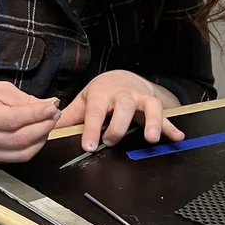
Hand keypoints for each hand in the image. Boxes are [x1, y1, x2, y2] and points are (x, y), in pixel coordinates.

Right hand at [0, 80, 60, 163]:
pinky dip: (32, 147)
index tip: (52, 108)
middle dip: (44, 127)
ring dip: (41, 138)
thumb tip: (48, 106)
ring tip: (46, 124)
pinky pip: (17, 158)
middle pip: (20, 138)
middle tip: (54, 115)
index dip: (37, 114)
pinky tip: (35, 134)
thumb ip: (23, 99)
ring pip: (22, 152)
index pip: (13, 119)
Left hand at [56, 70, 183, 150]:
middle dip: (119, 124)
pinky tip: (178, 137)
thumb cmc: (101, 94)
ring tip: (152, 138)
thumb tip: (46, 129)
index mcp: (101, 94)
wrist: (122, 78)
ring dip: (152, 122)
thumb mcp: (83, 102)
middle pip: (124, 105)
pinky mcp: (156, 106)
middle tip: (112, 140)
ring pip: (150, 106)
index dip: (92, 128)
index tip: (90, 146)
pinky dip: (172, 126)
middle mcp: (123, 95)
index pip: (96, 111)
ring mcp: (142, 99)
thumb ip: (68, 118)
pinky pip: (166, 116)